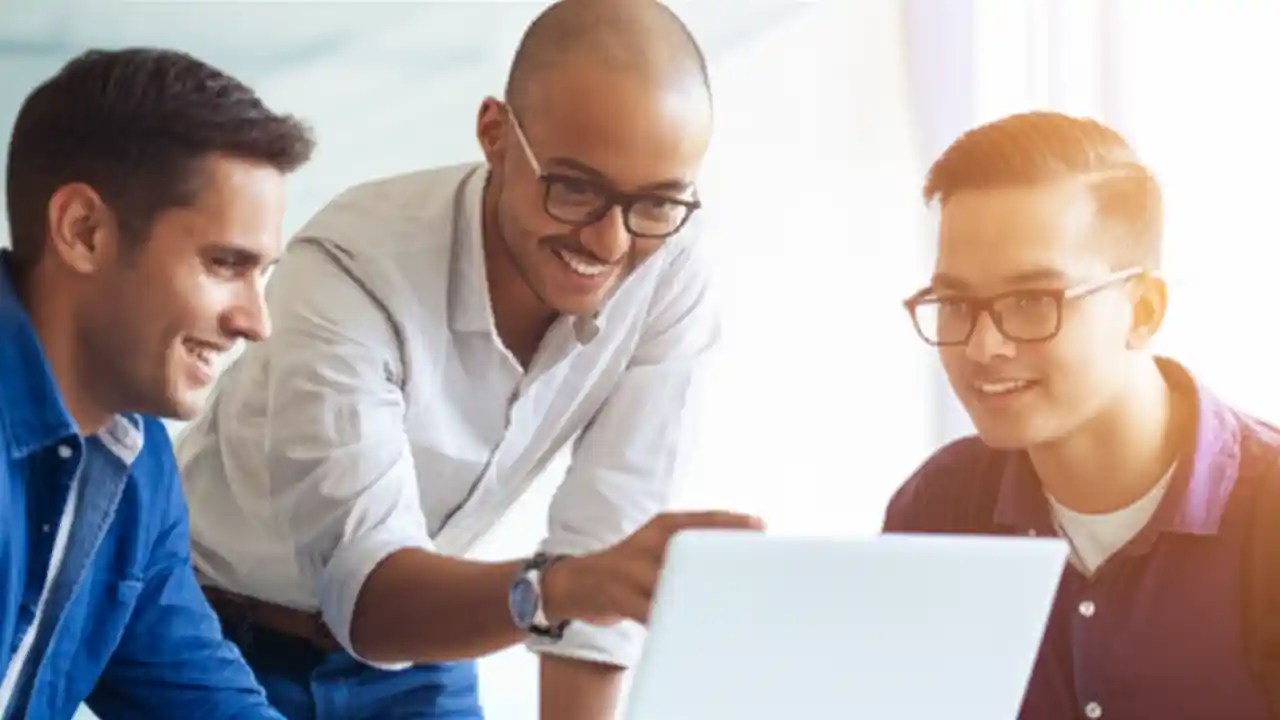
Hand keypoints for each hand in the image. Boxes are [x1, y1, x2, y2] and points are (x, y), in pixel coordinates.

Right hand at [542, 511, 763, 625]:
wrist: (578, 583)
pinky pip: (654, 611)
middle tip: (753, 573)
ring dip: (701, 596)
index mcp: (662, 526)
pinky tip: (694, 629)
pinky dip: (675, 621)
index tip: (762, 527)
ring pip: (675, 583)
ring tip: (732, 607)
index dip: (733, 523)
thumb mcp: (658, 546)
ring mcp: (632, 569)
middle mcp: (648, 541)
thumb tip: (737, 554)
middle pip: (692, 551)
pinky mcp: (620, 596)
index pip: (703, 520)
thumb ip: (690, 547)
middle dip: (721, 563)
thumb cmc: (630, 567)